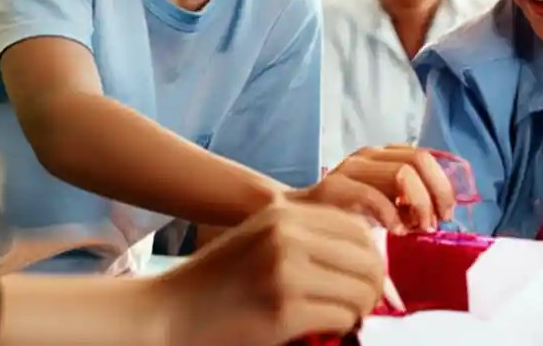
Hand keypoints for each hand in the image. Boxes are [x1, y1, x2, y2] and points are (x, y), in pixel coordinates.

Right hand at [155, 201, 383, 345]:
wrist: (169, 313)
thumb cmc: (217, 281)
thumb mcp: (261, 237)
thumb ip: (306, 237)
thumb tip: (365, 254)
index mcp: (284, 214)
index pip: (357, 228)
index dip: (371, 256)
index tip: (367, 277)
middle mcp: (288, 237)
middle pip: (366, 259)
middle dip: (373, 285)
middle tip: (363, 303)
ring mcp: (286, 273)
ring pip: (360, 290)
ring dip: (360, 308)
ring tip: (345, 317)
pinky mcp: (285, 312)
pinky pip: (342, 318)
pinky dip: (342, 327)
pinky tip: (325, 329)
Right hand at [295, 144, 456, 232]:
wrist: (297, 219)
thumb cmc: (345, 217)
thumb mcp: (383, 205)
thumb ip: (408, 202)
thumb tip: (442, 215)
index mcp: (383, 156)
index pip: (426, 156)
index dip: (442, 184)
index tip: (446, 213)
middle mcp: (369, 155)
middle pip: (419, 160)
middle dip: (435, 193)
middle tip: (435, 223)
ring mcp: (350, 168)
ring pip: (402, 173)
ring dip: (418, 205)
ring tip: (416, 229)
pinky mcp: (334, 187)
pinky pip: (374, 196)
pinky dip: (391, 216)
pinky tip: (393, 232)